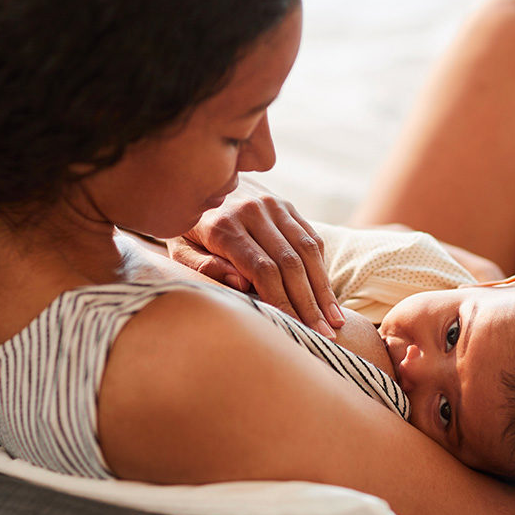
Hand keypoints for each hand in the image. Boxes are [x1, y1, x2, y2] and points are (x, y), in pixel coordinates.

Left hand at [166, 178, 344, 338]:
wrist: (196, 180)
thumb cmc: (185, 227)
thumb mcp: (179, 248)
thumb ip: (203, 267)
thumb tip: (243, 284)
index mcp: (223, 225)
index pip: (263, 270)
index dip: (283, 301)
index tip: (296, 328)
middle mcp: (253, 211)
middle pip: (290, 263)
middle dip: (309, 303)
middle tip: (324, 335)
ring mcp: (273, 205)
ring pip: (307, 250)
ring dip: (323, 288)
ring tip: (335, 320)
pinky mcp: (286, 204)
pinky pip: (310, 237)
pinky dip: (321, 268)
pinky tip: (327, 295)